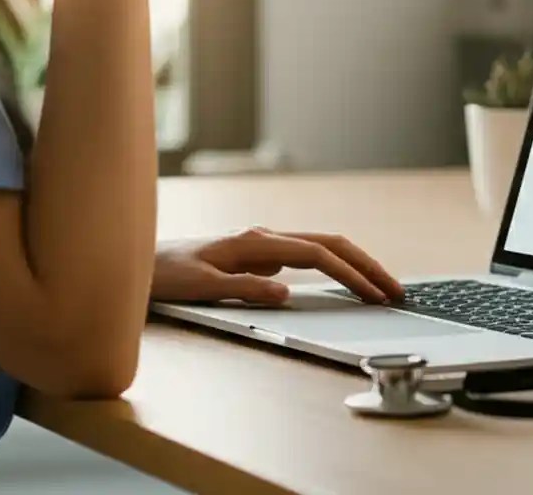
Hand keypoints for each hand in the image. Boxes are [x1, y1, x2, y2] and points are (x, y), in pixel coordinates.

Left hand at [151, 228, 404, 305]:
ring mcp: (262, 244)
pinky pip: (307, 256)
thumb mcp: (199, 287)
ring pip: (322, 247)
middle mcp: (263, 238)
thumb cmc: (163, 274)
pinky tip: (343, 282)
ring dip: (354, 265)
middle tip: (396, 290)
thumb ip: (244, 289)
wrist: (136, 262)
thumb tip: (286, 292)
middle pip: (330, 243)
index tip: (376, 294)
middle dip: (367, 265)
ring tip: (380, 287)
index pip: (318, 254)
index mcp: (254, 242)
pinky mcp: (258, 255)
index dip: (351, 273)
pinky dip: (335, 267)